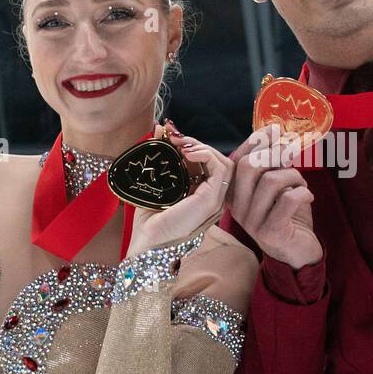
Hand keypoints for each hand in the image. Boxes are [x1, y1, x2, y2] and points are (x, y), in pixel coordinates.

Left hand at [125, 124, 233, 255]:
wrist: (148, 244)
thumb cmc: (149, 222)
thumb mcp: (156, 183)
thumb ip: (161, 158)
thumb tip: (160, 129)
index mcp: (201, 196)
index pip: (209, 164)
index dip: (194, 147)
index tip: (173, 138)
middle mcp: (212, 199)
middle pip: (219, 161)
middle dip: (199, 144)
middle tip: (176, 138)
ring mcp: (215, 200)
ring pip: (224, 163)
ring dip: (204, 148)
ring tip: (182, 145)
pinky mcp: (212, 200)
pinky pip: (220, 169)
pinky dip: (206, 155)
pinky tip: (187, 153)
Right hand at [227, 123, 322, 269]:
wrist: (298, 252)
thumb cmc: (287, 215)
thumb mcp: (277, 185)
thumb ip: (273, 163)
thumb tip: (275, 131)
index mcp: (234, 194)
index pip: (236, 160)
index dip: (255, 141)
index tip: (275, 128)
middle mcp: (236, 208)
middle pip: (248, 167)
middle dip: (274, 154)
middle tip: (292, 155)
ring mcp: (251, 222)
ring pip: (270, 181)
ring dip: (293, 176)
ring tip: (301, 184)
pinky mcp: (270, 232)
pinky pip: (287, 199)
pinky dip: (302, 193)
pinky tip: (307, 197)